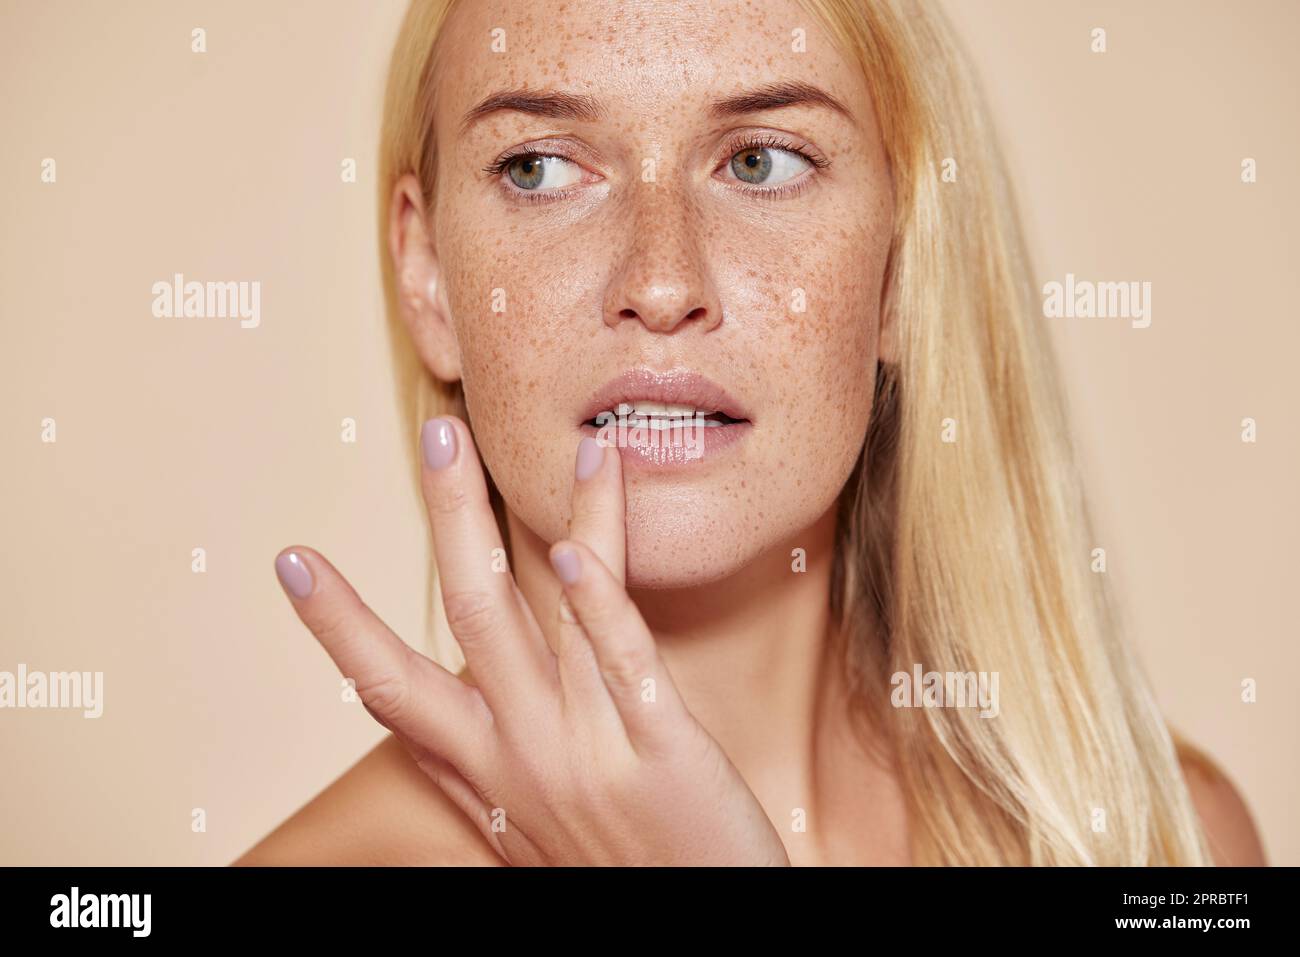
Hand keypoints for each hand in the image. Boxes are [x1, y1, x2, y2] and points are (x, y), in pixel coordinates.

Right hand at [273, 416, 789, 865]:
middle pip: (462, 616)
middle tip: (434, 432)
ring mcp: (586, 746)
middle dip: (444, 520)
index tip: (293, 562)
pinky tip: (574, 549)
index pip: (393, 688)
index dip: (338, 625)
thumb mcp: (526, 832)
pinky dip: (595, 599)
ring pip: (530, 616)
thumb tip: (420, 736)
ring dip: (514, 522)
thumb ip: (475, 775)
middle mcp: (524, 750)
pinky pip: (619, 661)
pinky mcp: (658, 749)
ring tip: (515, 444)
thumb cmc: (624, 871)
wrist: (707, 927)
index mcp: (489, 769)